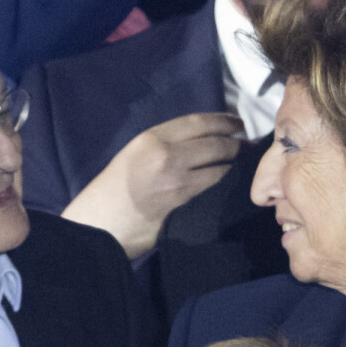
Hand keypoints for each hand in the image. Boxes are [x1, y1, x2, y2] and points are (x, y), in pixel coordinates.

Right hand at [62, 113, 243, 257]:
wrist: (99, 225)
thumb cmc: (112, 194)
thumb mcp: (132, 156)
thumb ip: (160, 147)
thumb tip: (196, 143)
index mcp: (150, 138)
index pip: (197, 122)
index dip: (223, 120)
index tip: (237, 122)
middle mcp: (165, 154)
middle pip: (214, 142)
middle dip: (235, 143)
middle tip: (246, 144)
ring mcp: (176, 178)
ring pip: (218, 165)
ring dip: (234, 164)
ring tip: (241, 162)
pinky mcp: (183, 202)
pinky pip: (213, 186)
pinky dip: (225, 181)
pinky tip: (230, 180)